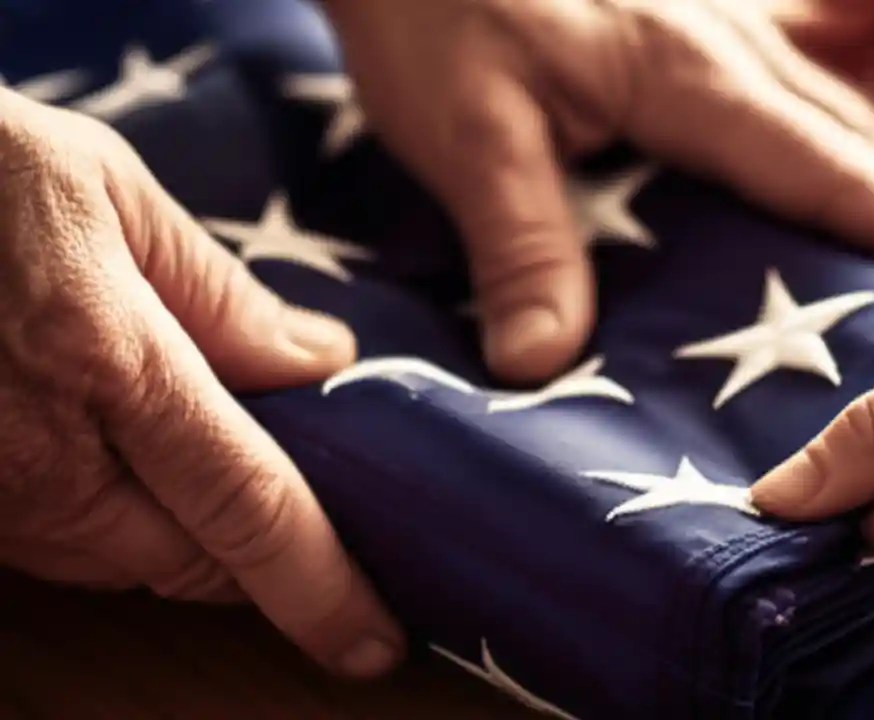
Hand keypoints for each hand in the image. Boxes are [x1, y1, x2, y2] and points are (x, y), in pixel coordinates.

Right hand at [0, 90, 403, 676]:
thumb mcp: (106, 193)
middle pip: (193, 564)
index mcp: (104, 359)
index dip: (322, 587)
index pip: (246, 507)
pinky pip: (52, 547)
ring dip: (189, 539)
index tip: (376, 640)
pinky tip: (124, 461)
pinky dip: (114, 523)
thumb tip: (318, 362)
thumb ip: (219, 292)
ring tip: (216, 470)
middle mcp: (36, 452)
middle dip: (266, 558)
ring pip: (122, 566)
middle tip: (315, 517)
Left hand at [323, 0, 873, 383]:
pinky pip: (818, 113)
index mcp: (697, 77)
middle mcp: (741, 57)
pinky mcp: (708, 48)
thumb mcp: (467, 126)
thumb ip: (519, 242)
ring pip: (862, 125)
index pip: (838, 170)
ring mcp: (733, 44)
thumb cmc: (436, 8)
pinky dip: (872, 164)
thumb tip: (542, 362)